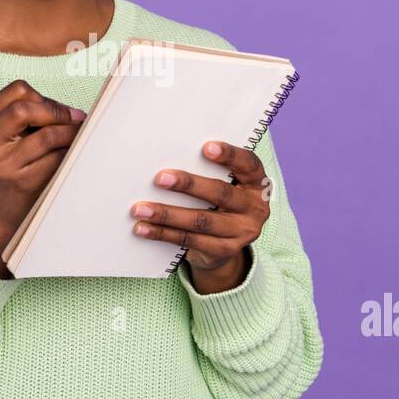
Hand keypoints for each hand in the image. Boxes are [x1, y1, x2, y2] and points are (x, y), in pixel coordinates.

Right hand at [0, 80, 85, 277]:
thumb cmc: (3, 174)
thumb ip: (22, 119)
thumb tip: (67, 109)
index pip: (16, 91)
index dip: (42, 97)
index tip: (57, 109)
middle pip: (26, 108)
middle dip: (57, 112)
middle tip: (74, 119)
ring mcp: (5, 165)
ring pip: (48, 135)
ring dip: (70, 133)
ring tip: (77, 137)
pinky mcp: (23, 183)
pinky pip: (57, 158)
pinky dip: (69, 153)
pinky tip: (70, 156)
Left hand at [129, 140, 272, 290]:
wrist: (225, 245)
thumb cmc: (218, 202)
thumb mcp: (224, 184)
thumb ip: (208, 170)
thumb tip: (167, 155)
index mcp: (257, 184)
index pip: (248, 165)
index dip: (229, 155)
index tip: (206, 147)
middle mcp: (255, 208)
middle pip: (221, 193)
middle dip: (188, 184)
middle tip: (160, 178)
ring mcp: (242, 232)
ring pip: (201, 220)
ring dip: (167, 214)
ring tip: (141, 208)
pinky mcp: (224, 251)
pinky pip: (190, 240)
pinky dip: (163, 234)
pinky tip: (143, 228)